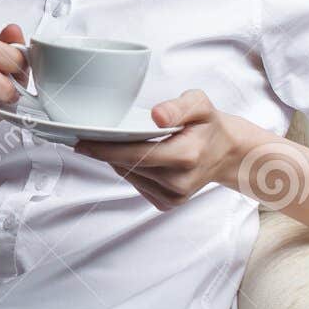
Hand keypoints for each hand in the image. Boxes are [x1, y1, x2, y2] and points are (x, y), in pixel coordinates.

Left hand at [72, 89, 270, 209]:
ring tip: (123, 142)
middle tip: (92, 136)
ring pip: (129, 176)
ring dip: (119, 160)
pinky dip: (131, 170)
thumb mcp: (200, 104)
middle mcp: (179, 181)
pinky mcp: (167, 203)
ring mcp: (173, 196)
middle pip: (127, 166)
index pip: (135, 155)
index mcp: (186, 156)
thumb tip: (156, 116)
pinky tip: (140, 158)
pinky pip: (136, 184)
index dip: (105, 149)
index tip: (81, 141)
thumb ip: (179, 106)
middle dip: (107, 151)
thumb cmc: (209, 126)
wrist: (227, 153)